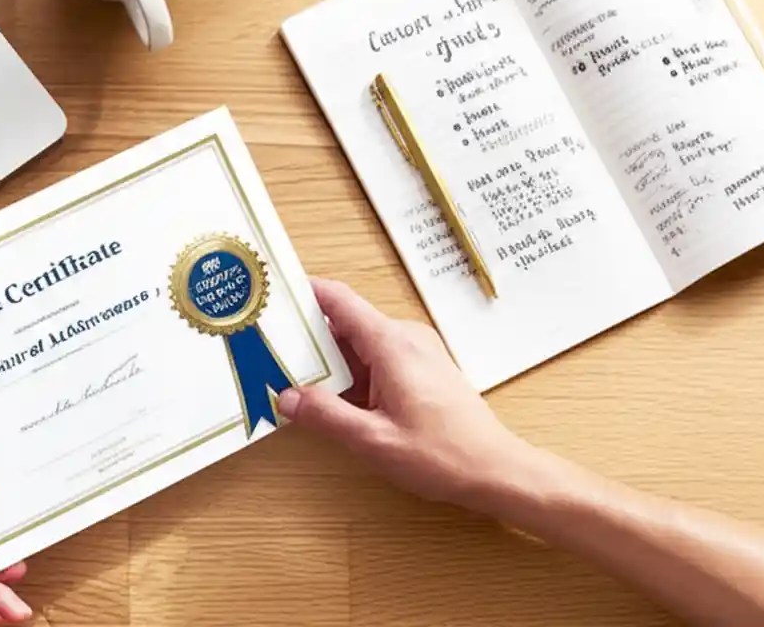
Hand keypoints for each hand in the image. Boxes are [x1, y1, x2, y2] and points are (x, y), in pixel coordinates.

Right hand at [277, 278, 536, 507]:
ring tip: (290, 377)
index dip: (302, 292)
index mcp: (391, 344)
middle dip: (306, 335)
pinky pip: (376, 359)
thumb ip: (325, 415)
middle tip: (267, 348)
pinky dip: (351, 373)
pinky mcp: (421, 369)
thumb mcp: (373, 440)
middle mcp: (405, 338)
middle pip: (344, 322)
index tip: (272, 294)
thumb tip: (285, 397)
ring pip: (359, 344)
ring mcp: (416, 352)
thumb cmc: (443, 455)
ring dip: (328, 361)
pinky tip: (331, 398)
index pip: (338, 299)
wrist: (496, 470)